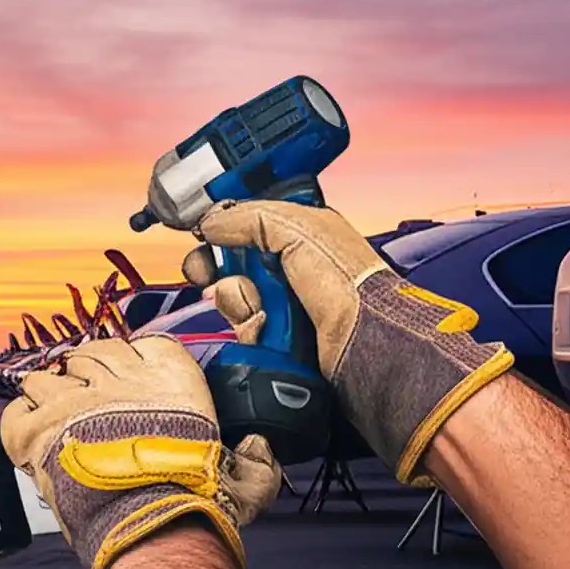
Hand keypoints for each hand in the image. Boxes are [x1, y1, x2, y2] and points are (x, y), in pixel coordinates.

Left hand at [1, 336, 280, 568]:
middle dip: (89, 370)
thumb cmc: (195, 502)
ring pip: (49, 373)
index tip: (134, 377)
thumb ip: (256, 464)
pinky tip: (30, 430)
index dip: (136, 360)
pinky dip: (20, 417)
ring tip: (57, 413)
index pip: (148, 345)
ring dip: (51, 391)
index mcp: (170, 378)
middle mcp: (118, 378)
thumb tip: (259, 448)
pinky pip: (16, 407)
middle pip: (93, 352)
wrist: (149, 525)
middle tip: (90, 400)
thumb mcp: (245, 483)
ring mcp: (72, 398)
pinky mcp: (38, 426)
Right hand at [181, 200, 514, 482]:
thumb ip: (253, 218)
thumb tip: (212, 222)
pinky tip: (264, 331)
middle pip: (233, 263)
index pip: (248, 226)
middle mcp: (295, 272)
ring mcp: (287, 309)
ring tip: (257, 309)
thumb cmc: (352, 290)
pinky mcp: (280, 343)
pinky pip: (243, 333)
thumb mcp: (302, 232)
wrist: (367, 350)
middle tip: (207, 272)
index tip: (202, 235)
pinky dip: (248, 331)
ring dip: (238, 303)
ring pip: (234, 300)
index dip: (222, 231)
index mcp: (306, 238)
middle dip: (220, 268)